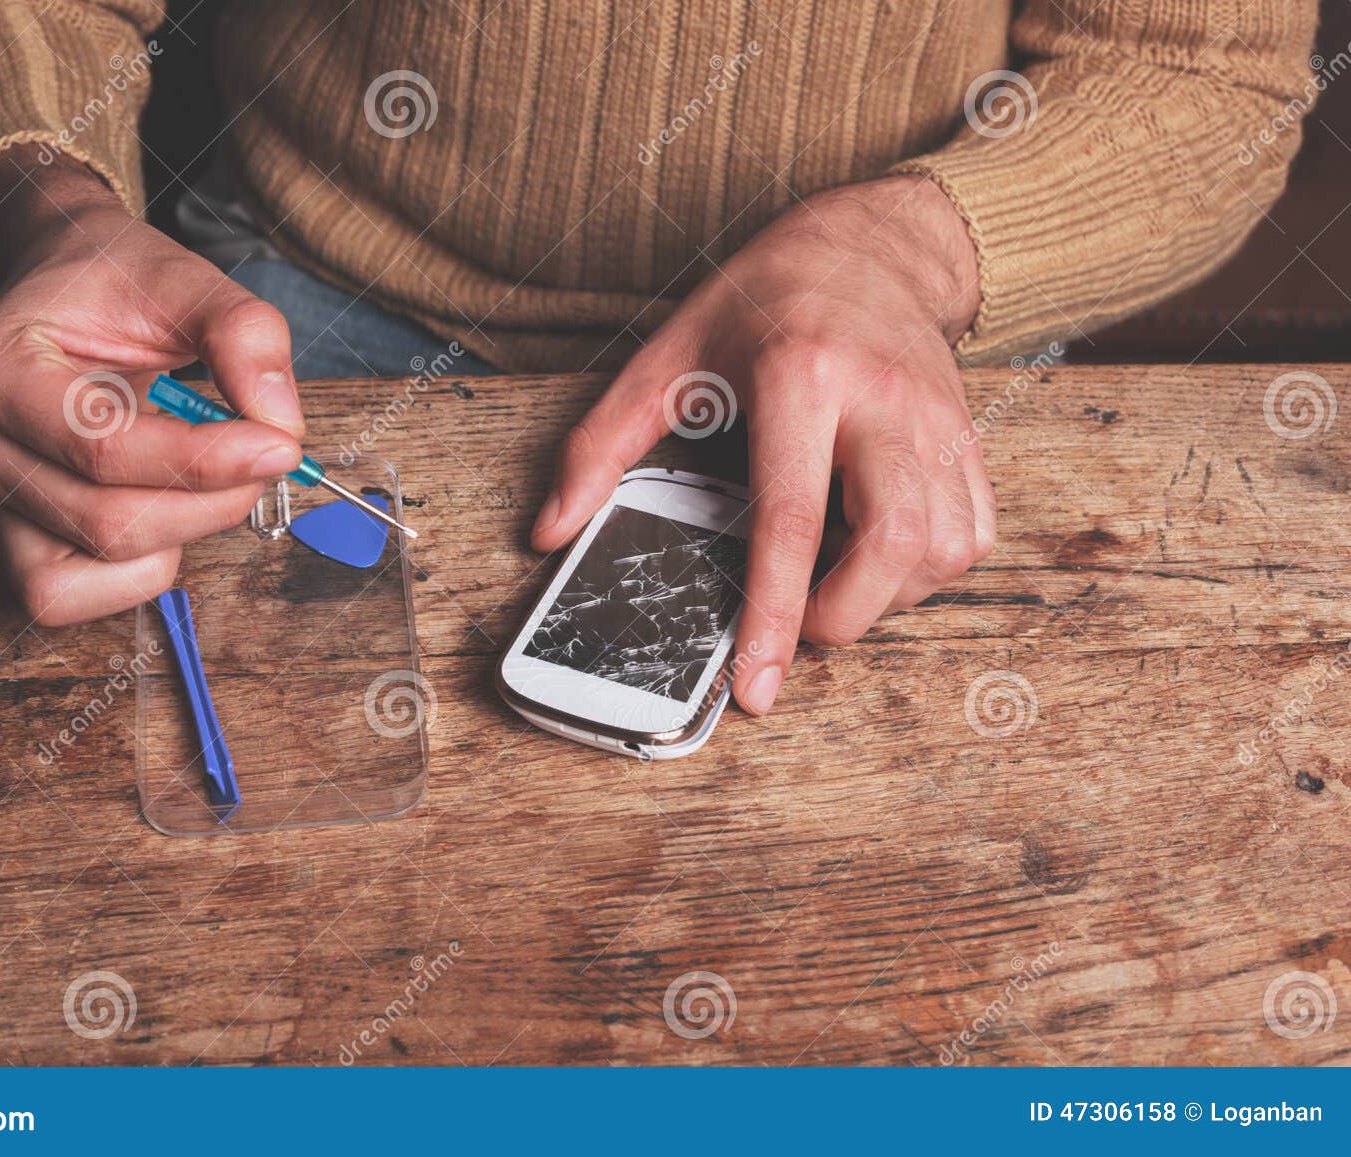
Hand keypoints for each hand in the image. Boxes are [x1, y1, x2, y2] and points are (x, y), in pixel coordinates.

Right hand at [0, 146, 303, 624]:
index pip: (104, 451)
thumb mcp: (184, 280)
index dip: (205, 461)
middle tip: (264, 453)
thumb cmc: (111, 284)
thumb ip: (242, 336)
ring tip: (212, 470)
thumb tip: (280, 424)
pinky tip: (169, 505)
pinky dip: (142, 568)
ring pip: (101, 562)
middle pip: (111, 522)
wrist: (63, 287)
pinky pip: (74, 595)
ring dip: (186, 530)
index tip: (281, 444)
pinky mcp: (17, 538)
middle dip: (212, 500)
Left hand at [531, 176, 993, 715]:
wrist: (872, 244)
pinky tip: (878, 548)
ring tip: (833, 572)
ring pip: (941, 551)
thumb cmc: (763, 298)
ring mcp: (938, 419)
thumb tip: (551, 528)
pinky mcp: (970, 435)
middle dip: (841, 618)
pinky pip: (973, 535)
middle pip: (889, 548)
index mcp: (800, 376)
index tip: (757, 688)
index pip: (791, 521)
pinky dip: (927, 569)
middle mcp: (880, 399)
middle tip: (797, 618)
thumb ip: (601, 444)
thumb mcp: (666, 354)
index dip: (774, 617)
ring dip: (886, 595)